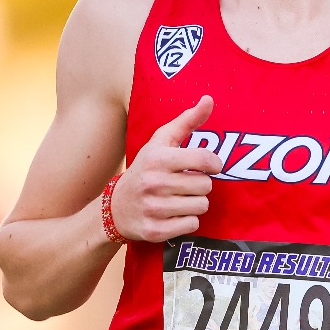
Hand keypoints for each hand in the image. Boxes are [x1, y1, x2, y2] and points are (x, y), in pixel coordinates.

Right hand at [112, 96, 219, 242]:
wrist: (115, 207)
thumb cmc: (145, 169)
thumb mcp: (161, 142)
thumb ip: (187, 121)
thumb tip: (209, 99)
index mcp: (158, 158)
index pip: (203, 159)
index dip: (214, 163)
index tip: (209, 166)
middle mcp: (155, 183)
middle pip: (206, 186)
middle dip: (200, 185)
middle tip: (187, 184)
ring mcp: (154, 208)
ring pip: (201, 206)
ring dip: (195, 203)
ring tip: (180, 198)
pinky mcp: (155, 230)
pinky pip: (192, 225)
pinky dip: (188, 221)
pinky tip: (174, 214)